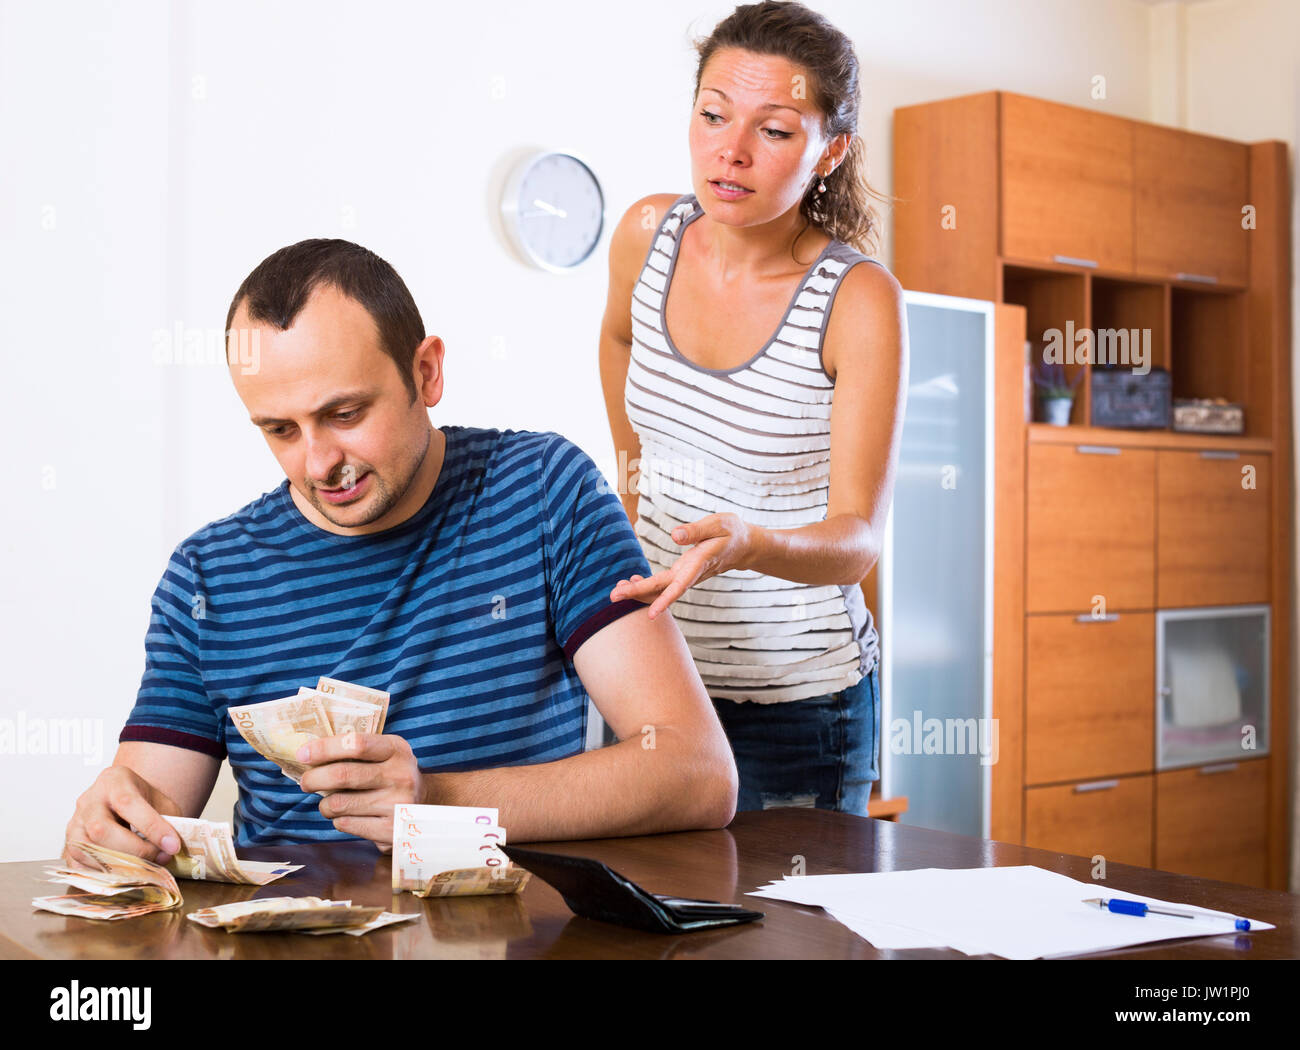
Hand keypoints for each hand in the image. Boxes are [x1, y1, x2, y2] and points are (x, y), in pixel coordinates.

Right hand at [65, 766, 182, 866]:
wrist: (126, 801)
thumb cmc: (145, 802)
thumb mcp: (162, 803)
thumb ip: (168, 823)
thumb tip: (168, 851)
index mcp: (114, 781)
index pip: (127, 803)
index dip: (151, 827)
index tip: (171, 845)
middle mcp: (89, 800)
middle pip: (100, 829)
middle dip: (133, 849)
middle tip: (158, 858)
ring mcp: (75, 822)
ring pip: (85, 849)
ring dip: (117, 865)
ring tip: (143, 867)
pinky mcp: (68, 844)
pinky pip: (77, 864)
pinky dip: (100, 874)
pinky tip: (122, 873)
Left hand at [297, 732, 422, 848]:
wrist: (426, 804)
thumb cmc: (392, 774)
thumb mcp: (385, 753)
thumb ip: (354, 751)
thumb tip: (308, 754)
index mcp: (396, 750)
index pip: (356, 743)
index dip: (324, 748)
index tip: (302, 754)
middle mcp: (400, 775)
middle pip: (342, 775)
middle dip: (314, 779)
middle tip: (305, 782)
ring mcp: (397, 804)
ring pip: (338, 804)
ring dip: (324, 804)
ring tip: (329, 803)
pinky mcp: (391, 830)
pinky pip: (346, 824)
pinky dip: (338, 820)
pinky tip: (347, 815)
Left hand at [609, 512, 758, 618]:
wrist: (743, 546)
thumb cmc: (731, 532)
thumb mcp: (718, 524)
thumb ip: (696, 530)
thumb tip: (675, 535)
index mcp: (700, 563)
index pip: (680, 585)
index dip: (666, 599)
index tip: (652, 614)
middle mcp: (691, 574)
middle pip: (663, 588)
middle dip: (638, 593)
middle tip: (613, 596)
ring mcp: (686, 575)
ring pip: (660, 588)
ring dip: (639, 591)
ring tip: (616, 591)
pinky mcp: (683, 573)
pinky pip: (663, 583)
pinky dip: (646, 584)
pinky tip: (631, 581)